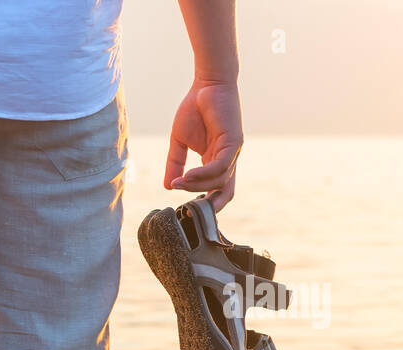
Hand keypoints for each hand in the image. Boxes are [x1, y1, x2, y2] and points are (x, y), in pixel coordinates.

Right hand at [164, 79, 242, 210]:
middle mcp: (227, 159)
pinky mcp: (233, 142)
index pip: (216, 189)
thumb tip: (168, 187)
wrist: (206, 84)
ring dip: (196, 186)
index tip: (184, 208)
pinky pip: (219, 166)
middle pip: (226, 192)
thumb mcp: (179, 141)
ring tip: (179, 183)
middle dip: (212, 207)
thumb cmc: (194, 108)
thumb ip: (175, 163)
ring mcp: (233, 152)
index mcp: (215, 161)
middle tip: (190, 213)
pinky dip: (203, 175)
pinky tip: (187, 176)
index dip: (204, 202)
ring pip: (219, 181)